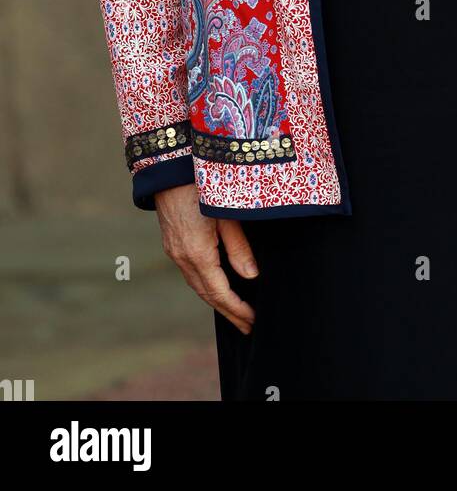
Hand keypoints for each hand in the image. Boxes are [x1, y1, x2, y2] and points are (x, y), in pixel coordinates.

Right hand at [155, 183, 257, 334]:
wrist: (168, 167)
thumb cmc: (202, 185)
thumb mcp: (227, 214)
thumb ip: (238, 247)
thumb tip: (251, 277)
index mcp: (197, 254)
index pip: (220, 293)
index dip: (237, 310)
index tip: (252, 321)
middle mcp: (182, 257)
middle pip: (207, 294)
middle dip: (228, 311)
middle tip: (247, 325)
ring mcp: (174, 251)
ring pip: (197, 284)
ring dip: (216, 299)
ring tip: (236, 310)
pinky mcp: (172, 242)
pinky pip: (190, 272)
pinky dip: (206, 284)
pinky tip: (217, 285)